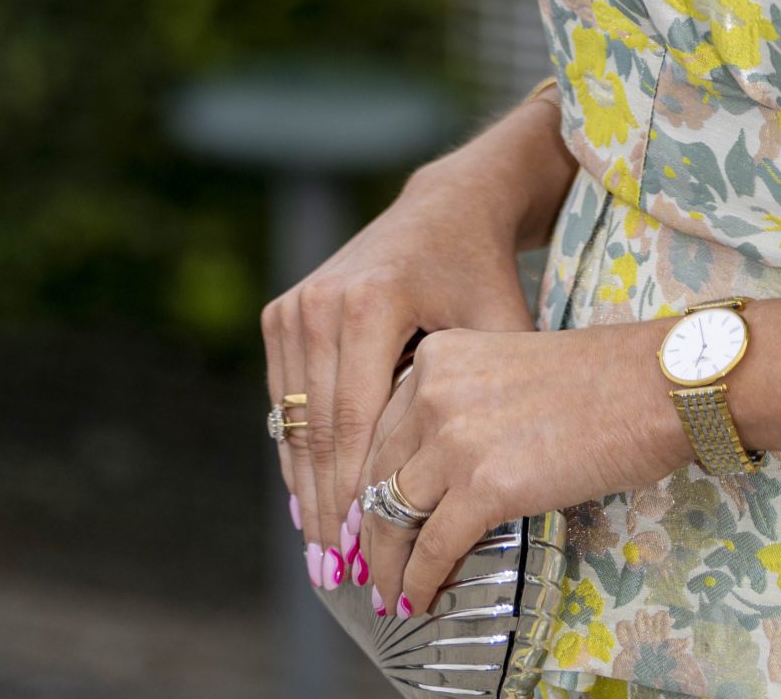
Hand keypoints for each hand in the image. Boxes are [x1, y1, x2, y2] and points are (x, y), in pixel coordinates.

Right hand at [260, 96, 569, 583]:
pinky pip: (285, 399)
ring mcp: (295, 306)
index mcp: (372, 300)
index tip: (361, 553)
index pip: (355, 420)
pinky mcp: (282, 313)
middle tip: (336, 572)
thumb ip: (483, 400)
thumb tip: (479, 489)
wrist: (448, 207)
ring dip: (306, 488)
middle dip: (327, 507)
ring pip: (293, 421)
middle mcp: (321, 301)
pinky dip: (297, 451)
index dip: (355, 493)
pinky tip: (311, 500)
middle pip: (318, 429)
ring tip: (322, 552)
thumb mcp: (498, 327)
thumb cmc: (484, 273)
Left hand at [357, 324, 685, 615]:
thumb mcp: (507, 369)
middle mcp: (434, 392)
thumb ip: (462, 407)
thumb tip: (435, 475)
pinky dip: (419, 581)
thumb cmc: (601, 377)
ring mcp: (456, 440)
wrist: (652, 384)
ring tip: (391, 590)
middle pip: (377, 475)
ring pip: (393, 517)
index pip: (381, 430)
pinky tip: (418, 598)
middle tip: (370, 563)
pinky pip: (432, 549)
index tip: (366, 513)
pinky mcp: (485, 487)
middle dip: (370, 529)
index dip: (369, 481)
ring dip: (388, 564)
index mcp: (439, 356)